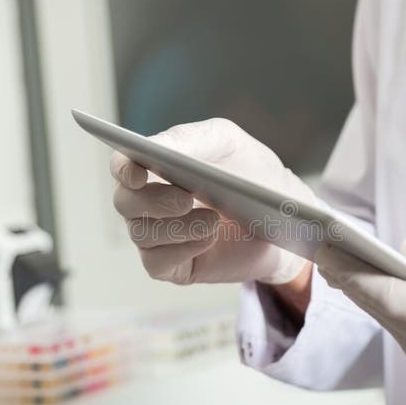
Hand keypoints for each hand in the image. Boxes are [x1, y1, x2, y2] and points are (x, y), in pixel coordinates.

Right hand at [111, 118, 313, 285]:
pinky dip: (182, 250)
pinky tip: (209, 239)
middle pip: (125, 203)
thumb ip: (191, 139)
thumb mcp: (227, 142)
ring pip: (141, 234)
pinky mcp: (173, 265)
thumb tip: (158, 147)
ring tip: (213, 220)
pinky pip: (158, 262)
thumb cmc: (250, 173)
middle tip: (187, 198)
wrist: (284, 216)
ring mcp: (158, 235)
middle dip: (154, 201)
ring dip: (177, 227)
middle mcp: (148, 201)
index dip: (123, 168)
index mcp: (155, 165)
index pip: (122, 165)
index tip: (138, 173)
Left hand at [316, 235, 405, 404]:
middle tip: (331, 256)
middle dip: (358, 285)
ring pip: (399, 336)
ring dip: (379, 306)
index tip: (329, 255)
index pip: (397, 301)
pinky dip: (403, 329)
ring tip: (356, 274)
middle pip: (390, 317)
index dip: (357, 277)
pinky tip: (396, 308)